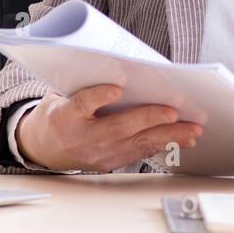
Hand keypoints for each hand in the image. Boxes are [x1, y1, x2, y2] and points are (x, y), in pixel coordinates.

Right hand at [16, 83, 203, 171]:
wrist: (42, 149)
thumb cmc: (57, 116)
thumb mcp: (58, 97)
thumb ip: (82, 87)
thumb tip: (116, 68)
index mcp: (65, 117)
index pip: (81, 104)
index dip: (98, 96)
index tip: (116, 87)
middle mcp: (82, 138)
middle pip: (118, 128)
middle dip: (149, 119)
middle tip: (174, 112)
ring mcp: (97, 154)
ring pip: (136, 144)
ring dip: (167, 136)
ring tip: (191, 130)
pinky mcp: (108, 164)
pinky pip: (139, 154)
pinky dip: (162, 145)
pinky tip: (181, 140)